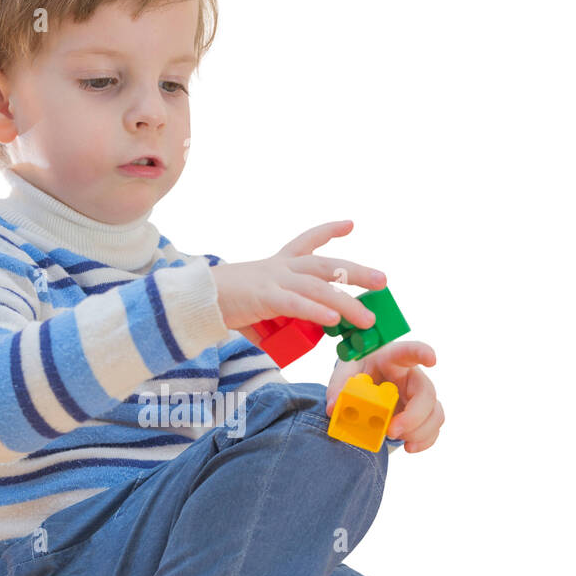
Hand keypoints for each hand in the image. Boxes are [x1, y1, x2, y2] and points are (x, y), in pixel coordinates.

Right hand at [210, 220, 386, 334]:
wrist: (194, 298)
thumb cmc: (222, 303)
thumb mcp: (256, 312)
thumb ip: (273, 327)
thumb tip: (284, 351)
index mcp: (277, 265)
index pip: (306, 241)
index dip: (329, 231)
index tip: (350, 224)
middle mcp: (280, 268)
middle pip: (325, 264)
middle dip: (355, 270)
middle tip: (382, 280)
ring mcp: (274, 280)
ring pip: (318, 287)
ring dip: (346, 302)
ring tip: (367, 318)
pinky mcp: (266, 297)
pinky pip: (297, 304)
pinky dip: (318, 311)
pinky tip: (335, 320)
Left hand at [325, 340, 443, 452]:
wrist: (364, 382)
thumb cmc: (358, 371)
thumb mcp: (344, 373)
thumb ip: (337, 387)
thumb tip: (333, 409)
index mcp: (392, 359)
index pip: (409, 352)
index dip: (422, 353)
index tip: (432, 359)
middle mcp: (411, 376)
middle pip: (426, 392)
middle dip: (413, 416)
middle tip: (391, 431)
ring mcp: (419, 396)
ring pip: (434, 413)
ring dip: (419, 431)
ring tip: (396, 439)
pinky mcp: (421, 414)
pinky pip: (433, 427)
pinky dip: (424, 441)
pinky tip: (409, 447)